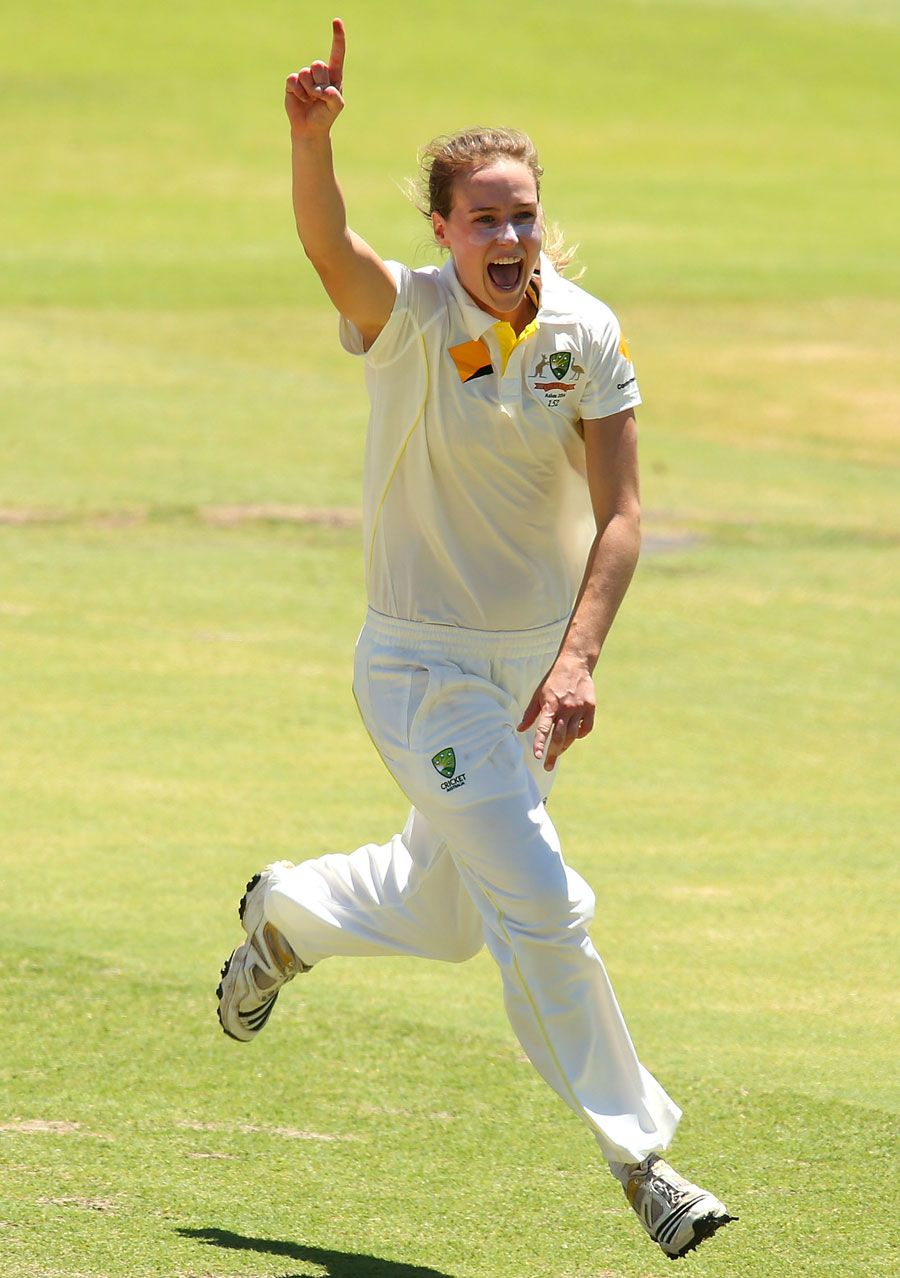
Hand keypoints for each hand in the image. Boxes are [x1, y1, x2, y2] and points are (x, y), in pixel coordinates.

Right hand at [285, 17, 345, 135]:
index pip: (337, 53)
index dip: (337, 37)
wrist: (309, 128)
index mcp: (334, 75)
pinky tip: (300, 99)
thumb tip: (324, 89)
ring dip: (308, 90)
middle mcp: (320, 73)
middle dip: (319, 83)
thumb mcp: (336, 107)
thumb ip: (334, 97)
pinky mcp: (292, 82)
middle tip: (318, 97)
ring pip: (305, 73)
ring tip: (310, 99)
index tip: (336, 21)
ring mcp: (305, 76)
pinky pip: (293, 79)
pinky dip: (298, 92)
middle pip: (318, 65)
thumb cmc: (325, 116)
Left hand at [517, 656, 595, 771]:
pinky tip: (573, 736)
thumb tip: (520, 729)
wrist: (574, 664)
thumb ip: (530, 713)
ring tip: (557, 753)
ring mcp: (579, 708)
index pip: (543, 728)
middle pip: (559, 737)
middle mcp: (565, 708)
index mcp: (550, 705)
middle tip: (547, 767)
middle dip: (552, 754)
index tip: (537, 756)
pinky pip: (586, 728)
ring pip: (572, 735)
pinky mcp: (590, 707)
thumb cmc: (553, 680)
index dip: (540, 743)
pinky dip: (579, 735)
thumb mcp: (538, 694)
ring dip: (564, 747)